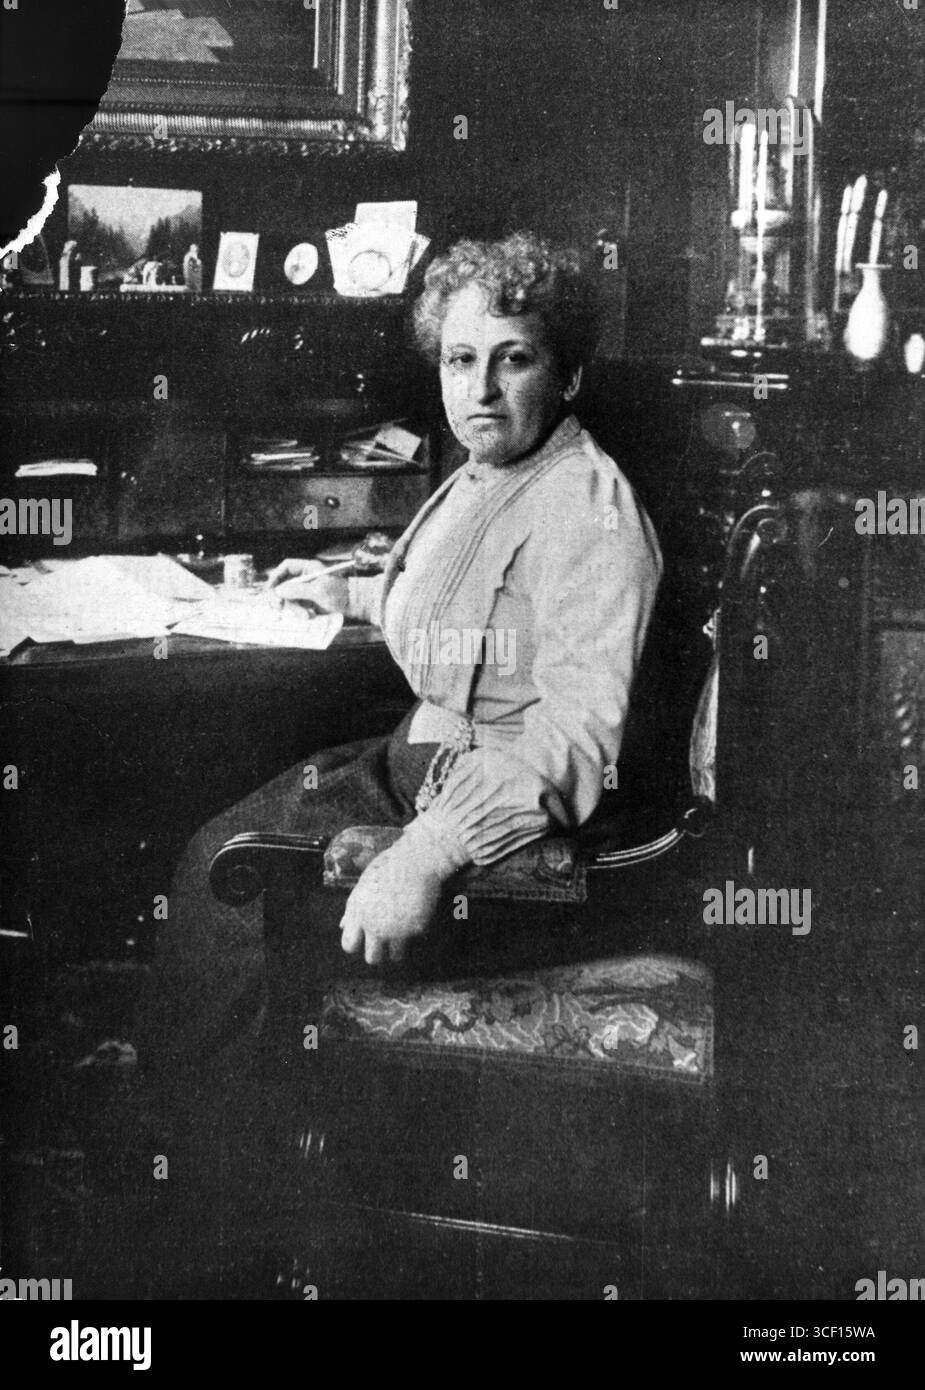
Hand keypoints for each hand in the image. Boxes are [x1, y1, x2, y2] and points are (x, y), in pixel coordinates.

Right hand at [264, 558, 348, 613]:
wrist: (353, 606)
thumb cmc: (338, 594)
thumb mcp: (318, 591)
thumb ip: (297, 590)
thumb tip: (278, 591)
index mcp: (308, 568)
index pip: (286, 568)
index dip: (276, 576)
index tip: (271, 589)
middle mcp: (304, 578)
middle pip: (283, 584)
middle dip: (281, 597)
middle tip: (278, 608)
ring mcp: (305, 590)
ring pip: (289, 599)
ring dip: (294, 608)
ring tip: (306, 616)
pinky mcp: (307, 602)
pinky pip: (296, 607)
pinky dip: (299, 612)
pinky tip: (308, 616)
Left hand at [340, 841, 444, 964]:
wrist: (417, 860)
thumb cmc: (389, 867)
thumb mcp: (364, 885)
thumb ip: (353, 909)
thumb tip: (342, 926)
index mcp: (358, 913)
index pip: (349, 945)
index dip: (357, 944)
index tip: (366, 938)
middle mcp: (374, 925)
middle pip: (372, 958)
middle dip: (380, 953)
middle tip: (388, 943)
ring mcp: (395, 930)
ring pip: (395, 957)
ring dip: (400, 947)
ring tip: (405, 930)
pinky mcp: (415, 930)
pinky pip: (416, 942)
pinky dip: (418, 932)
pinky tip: (419, 915)